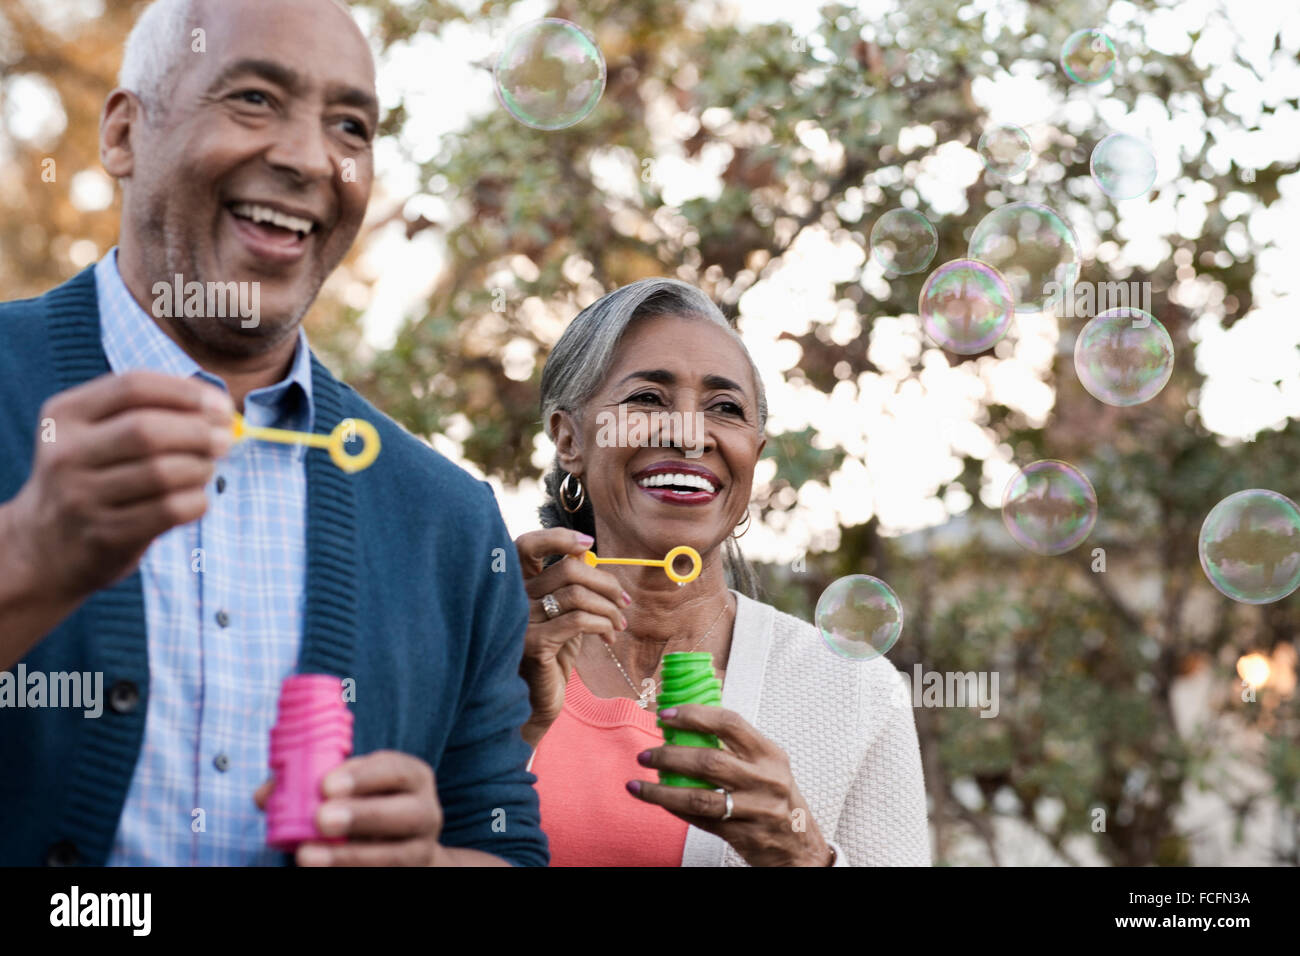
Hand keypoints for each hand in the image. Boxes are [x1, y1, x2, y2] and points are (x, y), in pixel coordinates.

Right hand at [6, 371, 232, 603]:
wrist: (46, 545)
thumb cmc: (94, 476)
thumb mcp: (99, 433)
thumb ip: (151, 411)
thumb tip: (219, 407)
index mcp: (65, 415)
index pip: (133, 386)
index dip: (187, 392)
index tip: (221, 406)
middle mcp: (66, 453)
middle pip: (147, 430)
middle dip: (199, 432)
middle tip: (225, 440)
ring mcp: (81, 497)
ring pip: (162, 472)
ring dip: (200, 468)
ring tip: (206, 469)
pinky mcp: (104, 535)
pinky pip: (169, 511)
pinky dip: (197, 501)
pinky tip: (197, 498)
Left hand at [254, 750, 449, 865]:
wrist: (399, 846)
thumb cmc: (364, 805)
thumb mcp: (347, 787)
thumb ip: (310, 784)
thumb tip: (265, 795)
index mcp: (412, 778)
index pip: (395, 771)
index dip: (363, 776)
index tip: (325, 785)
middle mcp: (425, 813)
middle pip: (406, 814)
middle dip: (363, 815)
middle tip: (321, 819)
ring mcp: (419, 850)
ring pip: (394, 856)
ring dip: (349, 856)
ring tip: (306, 856)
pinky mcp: (408, 873)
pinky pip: (384, 875)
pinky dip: (351, 873)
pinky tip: (321, 871)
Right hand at [514, 527, 629, 746]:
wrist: (538, 701)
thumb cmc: (553, 656)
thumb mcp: (564, 615)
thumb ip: (572, 586)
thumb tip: (588, 552)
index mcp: (519, 586)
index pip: (526, 545)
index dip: (557, 537)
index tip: (588, 543)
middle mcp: (513, 599)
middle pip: (567, 568)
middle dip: (605, 582)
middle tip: (623, 602)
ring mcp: (520, 621)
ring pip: (577, 594)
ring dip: (609, 608)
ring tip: (618, 625)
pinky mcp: (532, 644)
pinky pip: (577, 620)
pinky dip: (602, 624)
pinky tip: (609, 638)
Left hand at [627, 705, 832, 866]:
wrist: (800, 849)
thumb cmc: (777, 800)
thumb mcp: (768, 767)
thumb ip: (737, 748)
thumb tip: (690, 724)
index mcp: (770, 754)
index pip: (729, 723)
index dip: (694, 715)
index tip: (666, 715)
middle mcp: (765, 780)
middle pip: (709, 760)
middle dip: (670, 755)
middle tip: (646, 754)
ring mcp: (754, 809)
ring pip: (699, 796)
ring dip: (662, 789)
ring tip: (638, 782)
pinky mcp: (741, 834)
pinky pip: (700, 820)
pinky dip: (675, 808)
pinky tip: (658, 801)